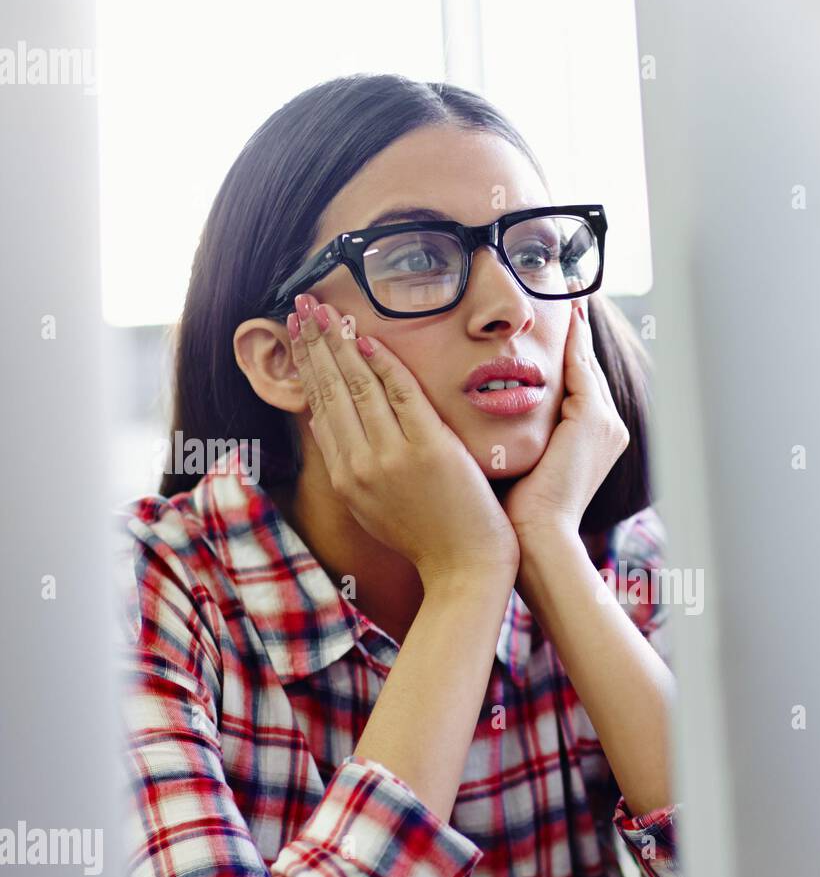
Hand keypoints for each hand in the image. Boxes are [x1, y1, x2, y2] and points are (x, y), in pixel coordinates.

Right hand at [289, 293, 518, 588]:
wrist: (464, 570)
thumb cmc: (428, 540)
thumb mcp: (373, 509)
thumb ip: (353, 469)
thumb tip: (325, 428)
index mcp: (346, 479)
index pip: (320, 410)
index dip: (307, 369)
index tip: (298, 337)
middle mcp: (361, 465)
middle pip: (331, 391)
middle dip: (313, 345)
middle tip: (301, 307)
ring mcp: (393, 456)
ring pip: (358, 387)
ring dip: (339, 343)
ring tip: (324, 310)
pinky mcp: (429, 449)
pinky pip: (401, 395)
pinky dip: (384, 364)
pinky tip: (368, 340)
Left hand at [503, 299, 628, 545]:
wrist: (536, 541)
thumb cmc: (514, 516)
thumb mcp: (511, 464)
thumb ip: (504, 434)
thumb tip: (470, 413)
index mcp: (587, 440)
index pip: (574, 383)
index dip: (564, 352)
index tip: (550, 324)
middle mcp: (604, 428)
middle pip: (585, 366)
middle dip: (575, 331)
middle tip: (568, 293)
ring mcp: (604, 424)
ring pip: (585, 361)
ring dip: (574, 327)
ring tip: (567, 293)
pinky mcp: (594, 420)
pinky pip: (580, 366)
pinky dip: (572, 339)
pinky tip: (564, 312)